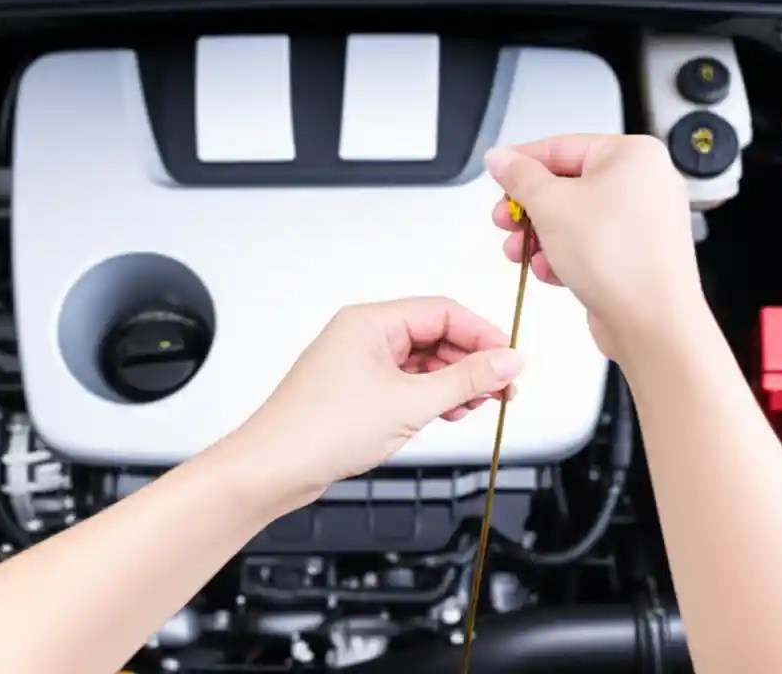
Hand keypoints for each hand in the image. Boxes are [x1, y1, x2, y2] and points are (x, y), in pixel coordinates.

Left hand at [239, 297, 524, 496]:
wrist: (273, 469)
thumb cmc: (318, 430)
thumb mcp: (410, 403)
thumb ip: (466, 379)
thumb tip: (507, 360)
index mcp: (370, 322)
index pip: (443, 312)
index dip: (482, 335)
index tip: (509, 361)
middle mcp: (363, 336)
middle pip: (436, 335)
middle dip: (472, 362)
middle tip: (501, 389)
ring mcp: (359, 364)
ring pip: (423, 362)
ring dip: (454, 382)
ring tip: (476, 404)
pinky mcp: (358, 392)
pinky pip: (407, 383)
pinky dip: (432, 397)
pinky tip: (447, 413)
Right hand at [485, 134, 707, 361]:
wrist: (653, 323)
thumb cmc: (619, 259)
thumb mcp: (551, 205)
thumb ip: (520, 177)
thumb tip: (501, 158)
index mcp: (634, 155)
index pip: (563, 147)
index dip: (522, 162)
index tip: (496, 173)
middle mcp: (645, 184)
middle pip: (568, 185)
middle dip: (530, 208)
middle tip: (505, 219)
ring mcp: (643, 222)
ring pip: (576, 219)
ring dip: (541, 237)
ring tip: (519, 252)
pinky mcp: (637, 255)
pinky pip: (591, 246)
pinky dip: (565, 256)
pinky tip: (548, 271)